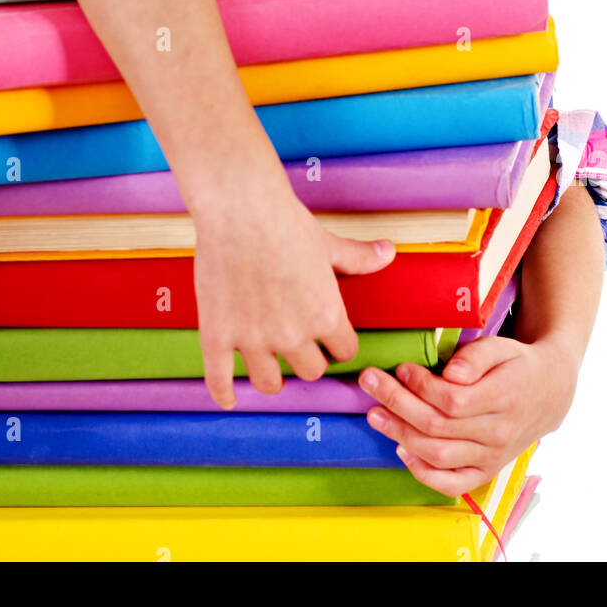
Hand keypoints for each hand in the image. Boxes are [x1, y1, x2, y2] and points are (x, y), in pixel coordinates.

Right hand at [193, 181, 395, 408]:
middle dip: (307, 360)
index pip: (344, 352)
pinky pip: (220, 378)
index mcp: (325, 316)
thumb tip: (388, 251)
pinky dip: (224, 392)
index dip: (338, 344)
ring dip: (273, 377)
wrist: (240, 209)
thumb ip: (358, 257)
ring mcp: (253, 339)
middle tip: (298, 347)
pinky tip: (229, 398)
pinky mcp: (218, 335)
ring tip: (270, 369)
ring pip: (270, 383)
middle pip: (310, 371)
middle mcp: (293, 336)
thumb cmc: (287, 222)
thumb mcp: (329, 244)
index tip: (329, 339)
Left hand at [358, 334, 578, 494]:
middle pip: (438, 427)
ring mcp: (492, 457)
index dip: (420, 385)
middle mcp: (498, 433)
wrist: (548, 394)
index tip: (400, 367)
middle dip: (397, 403)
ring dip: (400, 434)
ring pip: (438, 455)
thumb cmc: (517, 365)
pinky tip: (401, 450)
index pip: (452, 399)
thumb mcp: (502, 347)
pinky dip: (423, 473)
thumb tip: (451, 373)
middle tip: (370, 382)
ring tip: (374, 414)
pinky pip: (451, 484)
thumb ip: (476, 356)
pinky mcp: (485, 472)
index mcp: (504, 398)